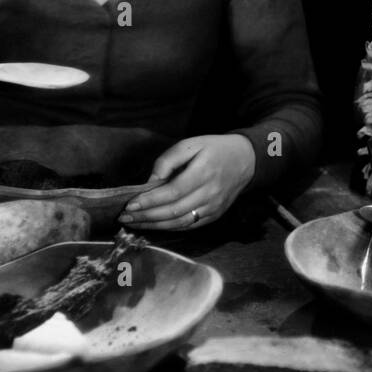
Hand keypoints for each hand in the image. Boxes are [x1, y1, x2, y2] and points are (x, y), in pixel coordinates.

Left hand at [119, 134, 255, 231]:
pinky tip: (154, 225)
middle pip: (173, 210)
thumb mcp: (191, 144)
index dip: (150, 201)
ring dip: (154, 226)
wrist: (246, 160)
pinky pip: (189, 225)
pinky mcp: (214, 215)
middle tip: (125, 217)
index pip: (172, 192)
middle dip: (146, 216)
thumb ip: (169, 160)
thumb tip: (151, 181)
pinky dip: (170, 228)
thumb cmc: (214, 149)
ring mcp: (213, 207)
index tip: (130, 204)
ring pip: (180, 222)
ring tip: (134, 224)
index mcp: (204, 172)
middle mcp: (210, 193)